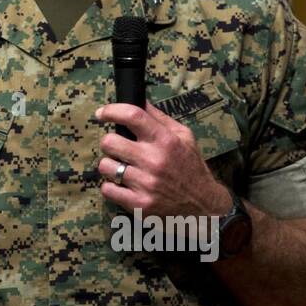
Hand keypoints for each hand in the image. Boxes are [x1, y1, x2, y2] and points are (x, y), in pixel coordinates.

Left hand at [96, 101, 231, 217]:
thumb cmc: (191, 167)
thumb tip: (138, 100)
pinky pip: (107, 189)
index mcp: (165, 140)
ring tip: (123, 169)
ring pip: (105, 166)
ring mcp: (146, 184)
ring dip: (110, 166)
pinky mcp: (139, 205)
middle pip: (109, 142)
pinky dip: (111, 187)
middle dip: (110, 143)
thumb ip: (160, 119)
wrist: (203, 205)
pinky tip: (123, 185)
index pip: (132, 116)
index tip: (102, 113)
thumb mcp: (184, 137)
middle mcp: (154, 161)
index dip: (111, 111)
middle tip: (118, 148)